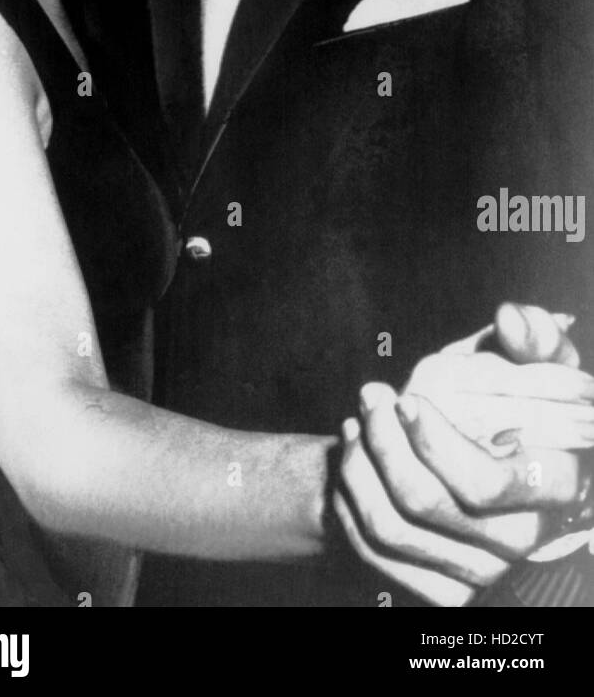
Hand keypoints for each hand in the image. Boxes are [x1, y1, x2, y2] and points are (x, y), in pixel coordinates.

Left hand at [334, 305, 593, 605]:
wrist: (491, 453)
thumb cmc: (516, 399)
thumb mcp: (534, 362)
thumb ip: (534, 337)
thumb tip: (511, 320)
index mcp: (557, 486)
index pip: (483, 483)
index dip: (435, 442)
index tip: (407, 399)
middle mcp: (523, 539)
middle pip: (426, 502)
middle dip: (383, 441)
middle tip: (370, 396)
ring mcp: (482, 569)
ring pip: (393, 527)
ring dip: (359, 466)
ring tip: (357, 421)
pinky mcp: (444, 589)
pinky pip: (379, 553)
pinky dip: (352, 503)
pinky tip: (355, 461)